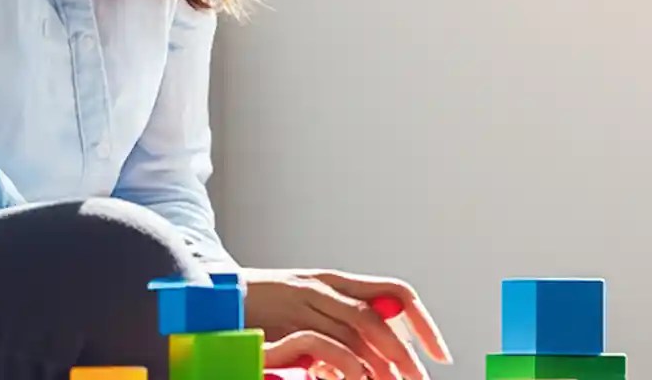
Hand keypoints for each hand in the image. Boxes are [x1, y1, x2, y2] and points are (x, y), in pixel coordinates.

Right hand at [242, 268, 452, 379]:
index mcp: (337, 282)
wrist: (212, 296)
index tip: (439, 353)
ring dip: (381, 363)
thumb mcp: (308, 309)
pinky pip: (323, 342)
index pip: (394, 294)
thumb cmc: (262, 308)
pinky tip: (352, 379)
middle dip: (404, 353)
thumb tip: (377, 357)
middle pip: (379, 317)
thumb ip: (340, 326)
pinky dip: (344, 363)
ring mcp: (304, 302)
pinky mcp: (282, 321)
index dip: (423, 322)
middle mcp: (325, 287)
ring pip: (358, 329)